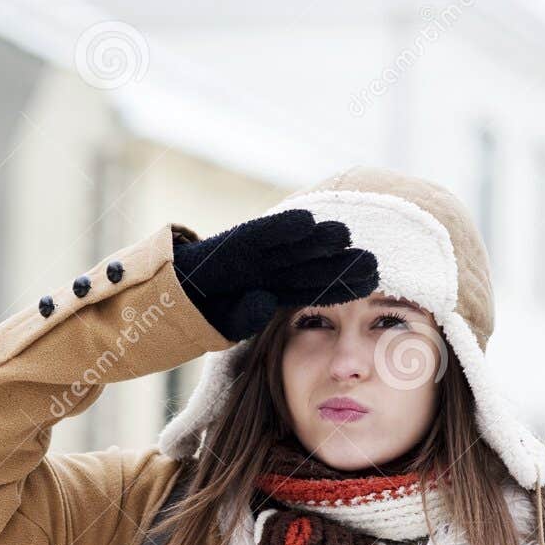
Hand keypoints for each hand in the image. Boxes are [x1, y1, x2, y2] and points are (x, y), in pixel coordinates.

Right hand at [172, 209, 378, 342]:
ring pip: (292, 245)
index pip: (315, 288)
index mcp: (277, 291)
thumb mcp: (226, 322)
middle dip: (340, 262)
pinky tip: (306, 222)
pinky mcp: (238, 241)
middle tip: (373, 260)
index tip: (371, 284)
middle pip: (312, 265)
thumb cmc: (203, 312)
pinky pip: (261, 234)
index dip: (342, 286)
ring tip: (345, 234)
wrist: (171, 294)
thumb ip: (245, 317)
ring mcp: (256, 254)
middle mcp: (272, 270)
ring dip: (318, 239)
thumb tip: (263, 302)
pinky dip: (281, 228)